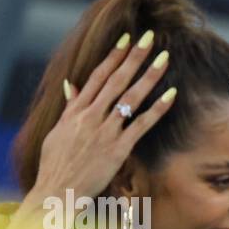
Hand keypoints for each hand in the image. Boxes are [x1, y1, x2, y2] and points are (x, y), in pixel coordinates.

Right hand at [10, 31, 176, 228]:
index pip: (98, 76)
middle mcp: (91, 116)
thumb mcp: (58, 132)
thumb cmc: (56, 165)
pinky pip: (141, 125)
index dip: (114, 57)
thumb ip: (69, 108)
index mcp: (76, 111)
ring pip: (130, 97)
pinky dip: (157, 110)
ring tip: (164, 58)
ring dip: (149, 76)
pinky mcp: (118, 148)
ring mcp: (105, 131)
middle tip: (151, 38)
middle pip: (116, 80)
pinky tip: (172, 96)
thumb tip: (72, 85)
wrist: (57, 190)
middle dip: (134, 57)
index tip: (126, 40)